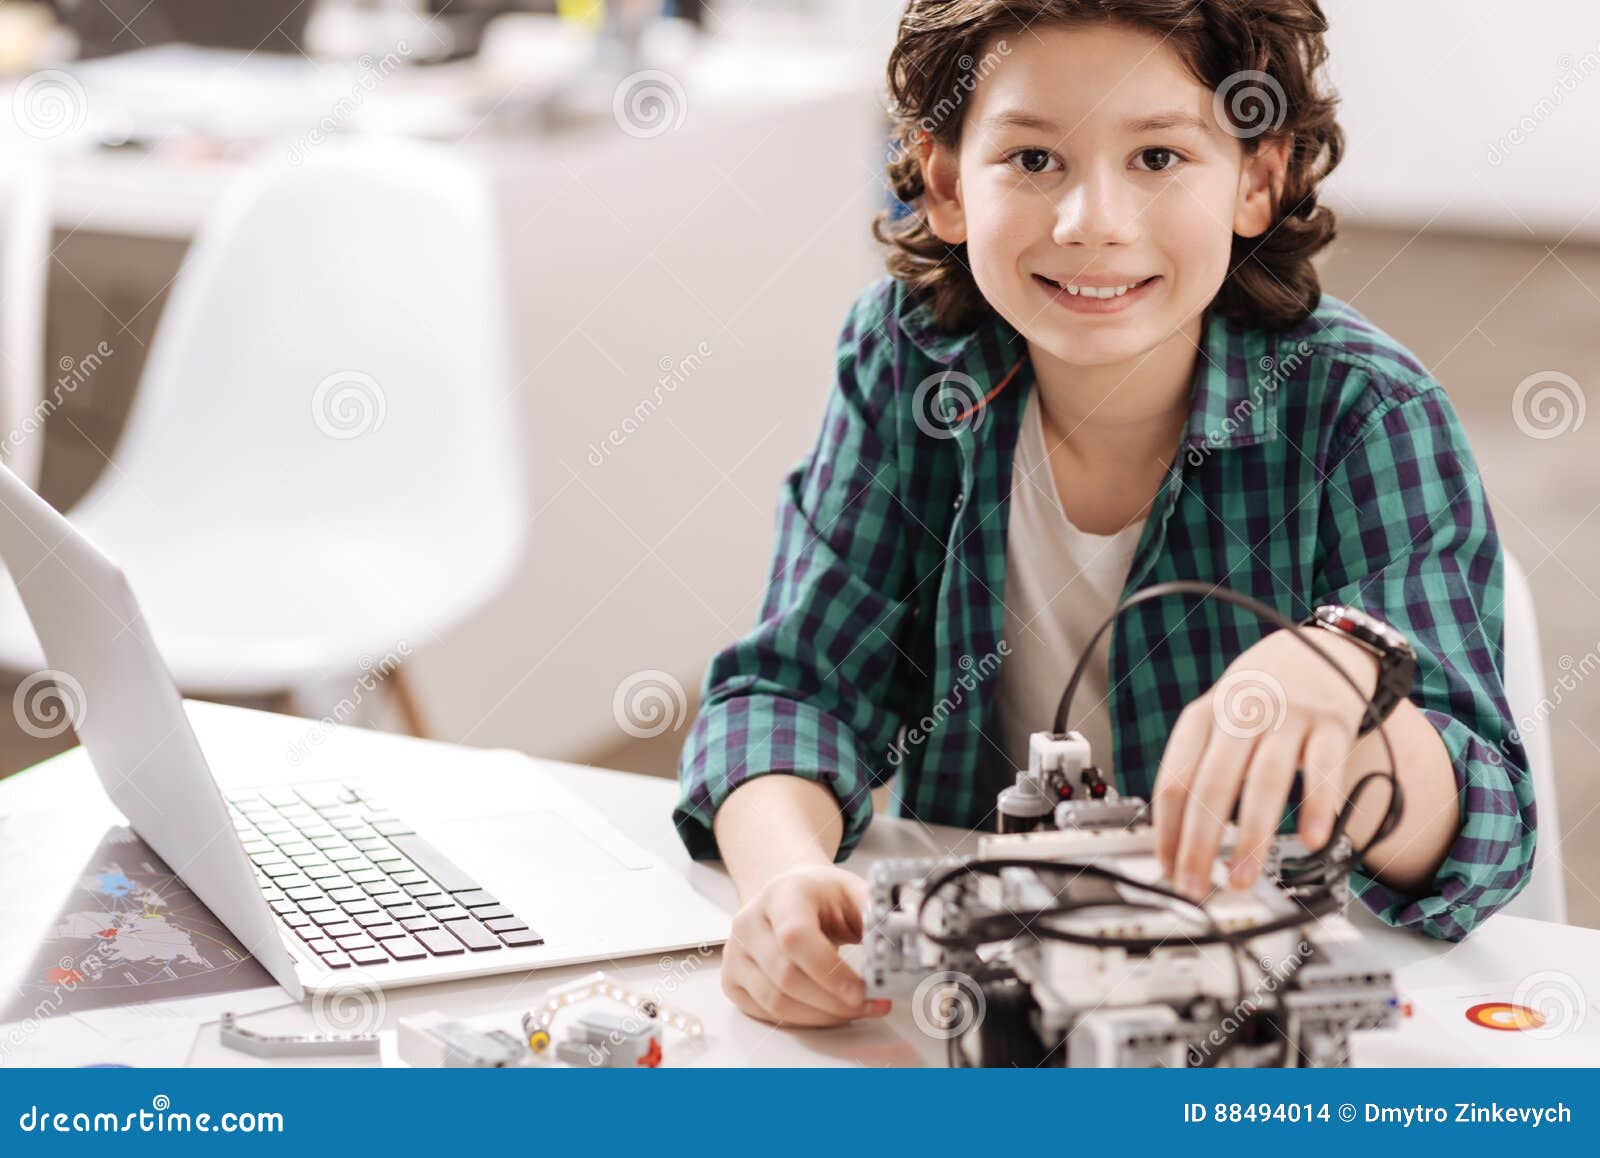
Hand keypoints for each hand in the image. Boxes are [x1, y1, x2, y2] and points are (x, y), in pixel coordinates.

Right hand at [722, 863, 892, 1026]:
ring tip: (855, 1010)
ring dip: (822, 1016)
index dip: (829, 972)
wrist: (786, 892)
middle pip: (785, 977)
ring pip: (775, 1002)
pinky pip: (767, 1013)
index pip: (795, 937)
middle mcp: (749, 922)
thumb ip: (878, 914)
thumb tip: (908, 936)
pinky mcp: (733, 980)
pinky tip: (828, 1011)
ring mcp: (736, 953)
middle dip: (834, 1002)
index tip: (862, 992)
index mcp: (781, 894)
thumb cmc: (820, 895)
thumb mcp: (853, 890)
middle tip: (871, 1005)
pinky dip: (803, 1020)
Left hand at [1152, 627, 1380, 900]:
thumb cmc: (1261, 697)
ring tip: (1244, 878)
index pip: (1173, 778)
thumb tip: (1178, 842)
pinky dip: (1318, 806)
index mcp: (1203, 716)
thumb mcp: (1219, 718)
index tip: (1167, 868)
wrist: (1323, 647)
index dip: (1167, 829)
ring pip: (1265, 781)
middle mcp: (1240, 712)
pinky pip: (1324, 769)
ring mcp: (1287, 716)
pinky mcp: (1332, 722)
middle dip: (1200, 843)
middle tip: (1196, 886)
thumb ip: (1201, 769)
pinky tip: (1311, 839)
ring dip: (1253, 837)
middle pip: (1212, 784)